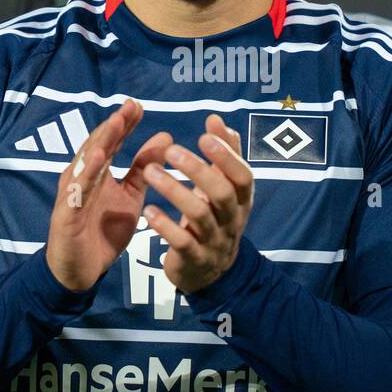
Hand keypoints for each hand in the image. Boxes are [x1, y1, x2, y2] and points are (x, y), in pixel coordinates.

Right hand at [45, 99, 172, 291]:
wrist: (80, 271)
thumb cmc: (102, 231)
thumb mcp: (131, 196)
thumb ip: (144, 168)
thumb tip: (164, 136)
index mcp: (96, 172)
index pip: (111, 142)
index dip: (123, 124)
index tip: (138, 105)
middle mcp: (81, 178)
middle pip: (97, 146)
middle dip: (113, 125)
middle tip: (129, 106)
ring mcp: (72, 194)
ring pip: (85, 164)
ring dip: (100, 142)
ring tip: (115, 123)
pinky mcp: (67, 214)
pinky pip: (77, 192)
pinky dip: (86, 175)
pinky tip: (98, 160)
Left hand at [141, 114, 253, 293]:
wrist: (210, 272)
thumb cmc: (215, 219)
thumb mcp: (224, 189)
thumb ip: (223, 155)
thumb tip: (216, 119)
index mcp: (241, 199)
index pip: (243, 175)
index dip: (227, 156)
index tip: (204, 134)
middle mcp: (232, 220)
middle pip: (223, 193)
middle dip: (199, 170)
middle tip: (171, 150)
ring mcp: (215, 241)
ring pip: (199, 215)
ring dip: (174, 191)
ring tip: (149, 172)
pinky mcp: (194, 259)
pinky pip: (182, 242)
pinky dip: (165, 226)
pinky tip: (148, 210)